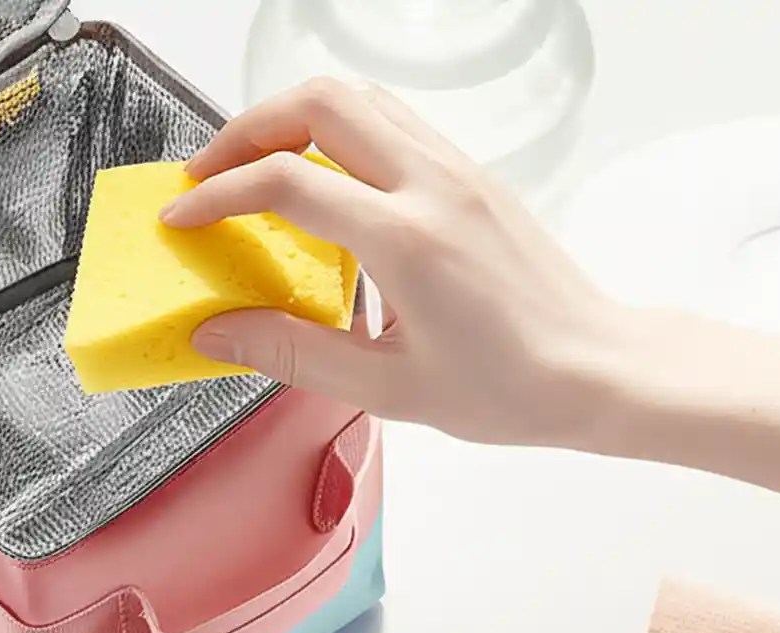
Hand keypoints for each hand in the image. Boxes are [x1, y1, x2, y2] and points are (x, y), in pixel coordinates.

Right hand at [159, 77, 630, 447]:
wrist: (598, 369)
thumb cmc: (509, 387)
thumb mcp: (387, 389)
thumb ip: (291, 354)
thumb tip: (216, 333)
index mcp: (408, 240)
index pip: (287, 183)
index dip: (217, 195)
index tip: (181, 217)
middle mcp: (432, 186)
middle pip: (320, 103)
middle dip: (247, 127)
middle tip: (208, 172)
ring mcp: (456, 170)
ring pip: (357, 97)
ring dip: (292, 117)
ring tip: (254, 165)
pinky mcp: (469, 173)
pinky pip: (390, 120)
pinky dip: (336, 130)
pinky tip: (320, 180)